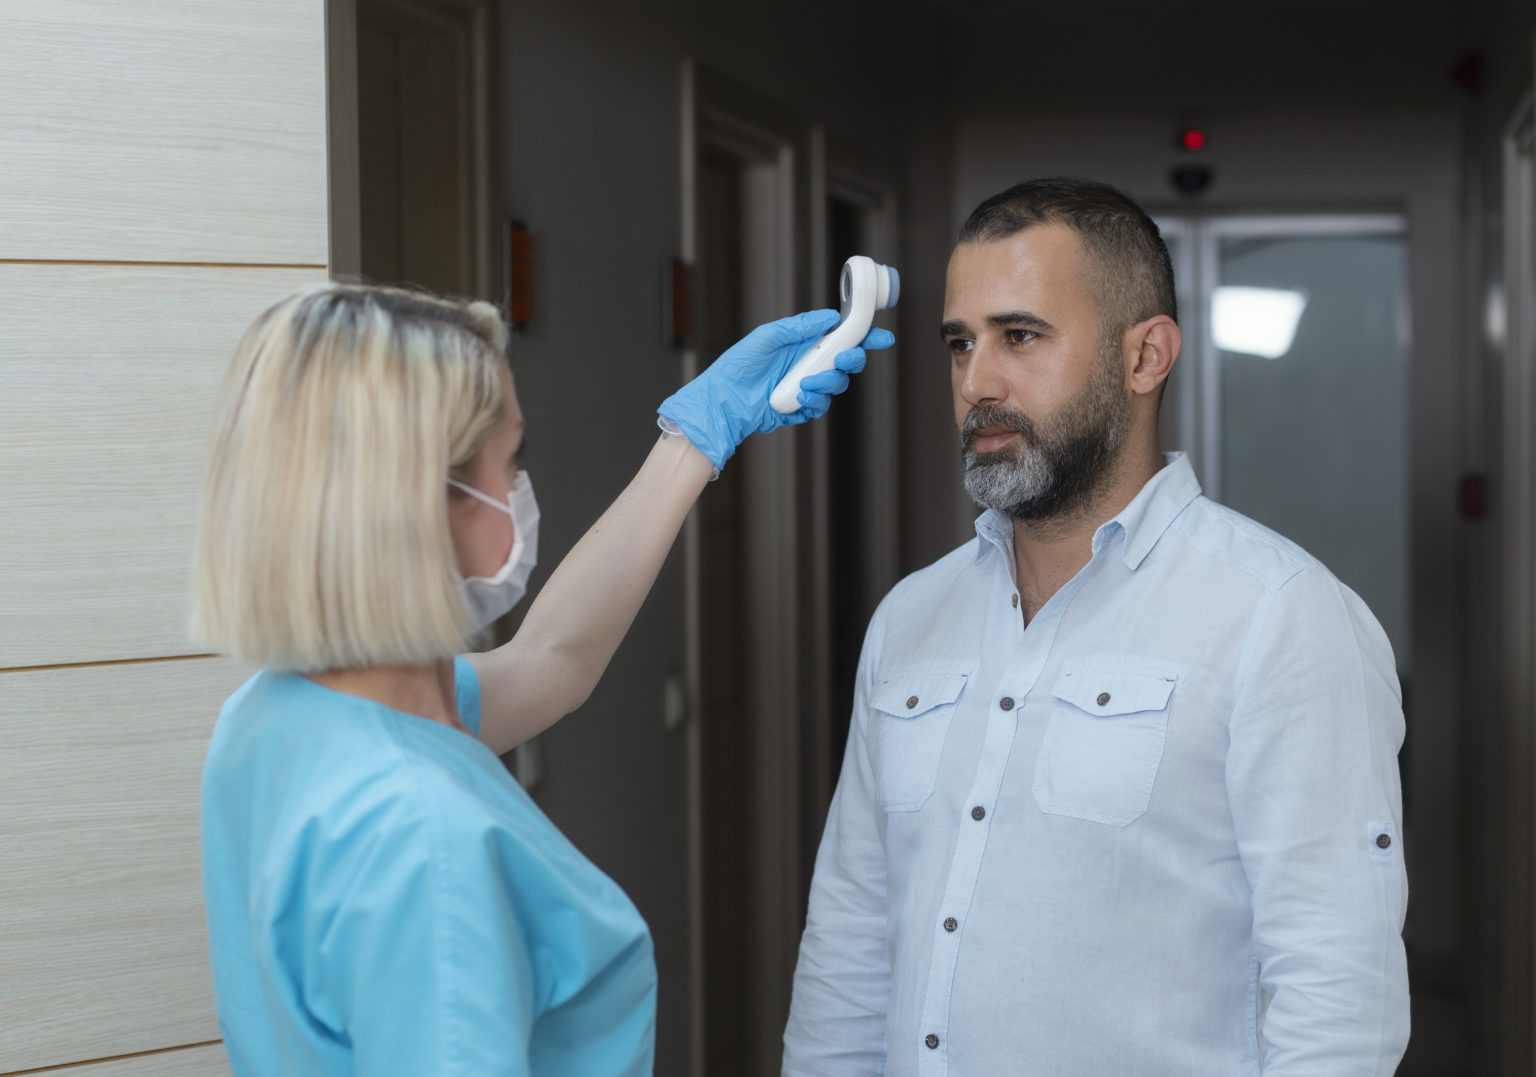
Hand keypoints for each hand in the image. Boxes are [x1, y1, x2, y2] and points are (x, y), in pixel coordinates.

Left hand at [657, 310, 895, 468]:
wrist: (723, 399)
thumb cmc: (740, 364)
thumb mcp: (768, 337)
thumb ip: (800, 327)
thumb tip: (831, 317)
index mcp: (805, 343)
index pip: (841, 337)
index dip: (865, 337)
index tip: (882, 337)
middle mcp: (809, 364)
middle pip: (845, 362)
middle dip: (851, 360)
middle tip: (842, 359)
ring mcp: (806, 387)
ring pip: (836, 386)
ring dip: (827, 383)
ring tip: (806, 384)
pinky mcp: (800, 407)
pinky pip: (820, 406)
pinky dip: (814, 402)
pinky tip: (799, 398)